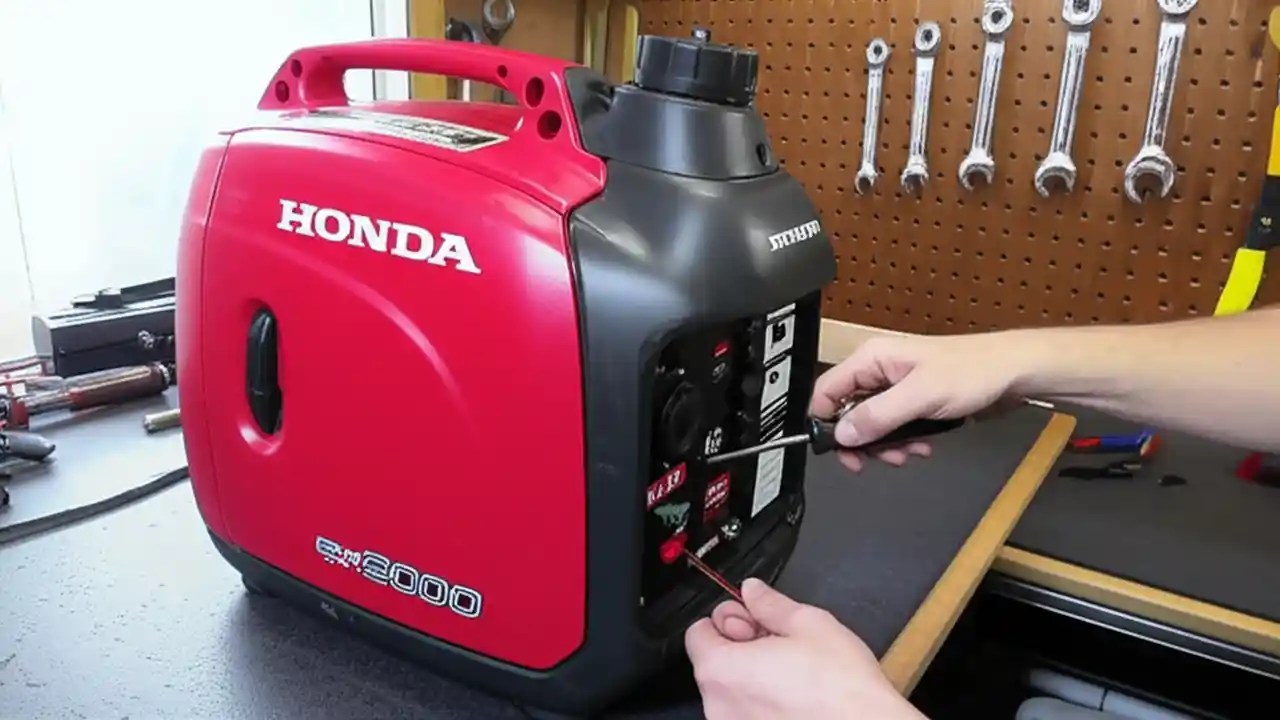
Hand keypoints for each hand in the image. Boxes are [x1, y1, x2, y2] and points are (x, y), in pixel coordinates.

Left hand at [685, 579, 926, 719]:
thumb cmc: (842, 687)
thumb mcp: (808, 623)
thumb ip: (769, 603)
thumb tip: (752, 591)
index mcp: (720, 669)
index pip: (697, 632)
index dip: (729, 620)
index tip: (755, 621)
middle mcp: (718, 705)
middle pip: (713, 661)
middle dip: (741, 647)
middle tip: (780, 645)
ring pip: (732, 690)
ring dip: (752, 676)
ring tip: (792, 673)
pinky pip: (745, 713)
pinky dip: (762, 703)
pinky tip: (794, 698)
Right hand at [810, 334, 1021, 471]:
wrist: (1014, 373)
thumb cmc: (974, 371)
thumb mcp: (920, 395)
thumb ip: (878, 416)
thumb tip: (842, 434)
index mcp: (872, 359)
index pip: (826, 390)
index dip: (825, 421)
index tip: (837, 449)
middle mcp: (879, 371)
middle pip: (846, 412)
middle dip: (861, 440)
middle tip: (873, 460)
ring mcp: (896, 388)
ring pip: (871, 425)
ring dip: (885, 445)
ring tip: (907, 453)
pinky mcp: (913, 402)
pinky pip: (894, 428)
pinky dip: (903, 442)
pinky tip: (921, 446)